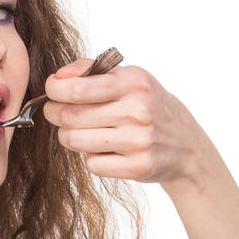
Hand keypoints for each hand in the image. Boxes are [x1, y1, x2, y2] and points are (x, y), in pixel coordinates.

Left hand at [42, 58, 211, 187]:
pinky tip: (103, 150)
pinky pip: (92, 163)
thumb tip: (60, 76)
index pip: (79, 88)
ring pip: (75, 141)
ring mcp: (139, 141)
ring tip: (77, 131)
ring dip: (68, 136)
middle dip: (55, 114)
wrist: (187, 145)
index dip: (54, 90)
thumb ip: (93, 71)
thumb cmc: (149, 107)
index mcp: (134, 83)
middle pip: (71, 116)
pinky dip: (91, 157)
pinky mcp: (137, 167)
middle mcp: (138, 111)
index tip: (51, 91)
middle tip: (55, 113)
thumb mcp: (130, 79)